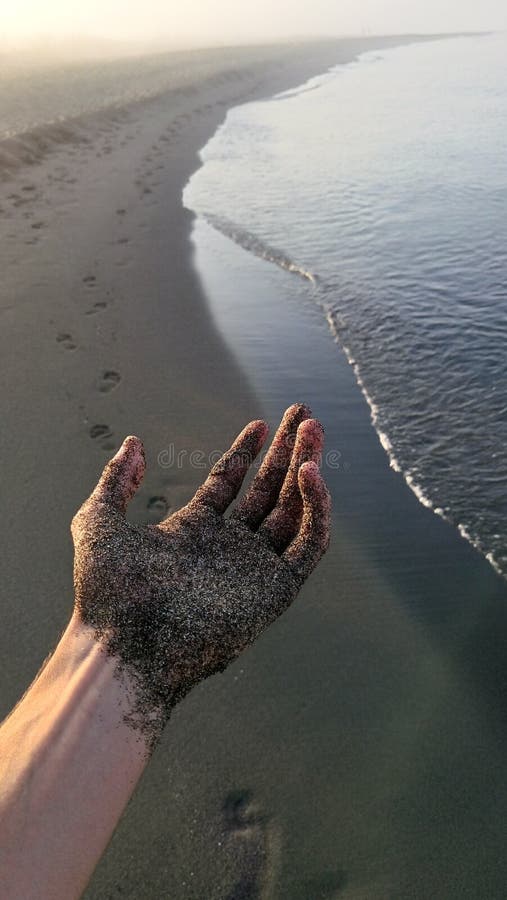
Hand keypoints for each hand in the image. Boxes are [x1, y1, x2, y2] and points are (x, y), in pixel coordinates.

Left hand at [71, 404, 330, 751]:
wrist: (123, 647)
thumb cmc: (106, 594)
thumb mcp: (98, 524)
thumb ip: (115, 482)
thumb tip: (133, 442)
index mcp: (193, 532)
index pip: (230, 484)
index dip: (246, 453)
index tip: (261, 424)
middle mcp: (228, 548)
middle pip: (268, 491)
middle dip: (288, 452)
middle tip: (305, 415)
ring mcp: (254, 569)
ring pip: (293, 511)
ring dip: (307, 470)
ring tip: (314, 429)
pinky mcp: (277, 591)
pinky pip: (308, 545)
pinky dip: (317, 510)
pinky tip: (310, 476)